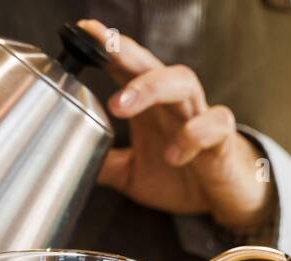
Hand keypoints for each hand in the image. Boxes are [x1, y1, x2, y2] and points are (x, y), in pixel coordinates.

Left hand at [78, 20, 275, 233]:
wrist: (222, 199)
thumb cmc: (179, 178)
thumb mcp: (132, 176)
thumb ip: (104, 165)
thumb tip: (68, 159)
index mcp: (149, 106)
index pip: (126, 67)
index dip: (106, 46)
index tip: (82, 31)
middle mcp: (173, 103)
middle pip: (152, 64)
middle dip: (125, 52)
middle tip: (100, 47)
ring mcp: (199, 116)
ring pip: (183, 82)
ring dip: (151, 87)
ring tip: (121, 105)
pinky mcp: (222, 139)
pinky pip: (215, 124)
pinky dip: (194, 135)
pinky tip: (175, 155)